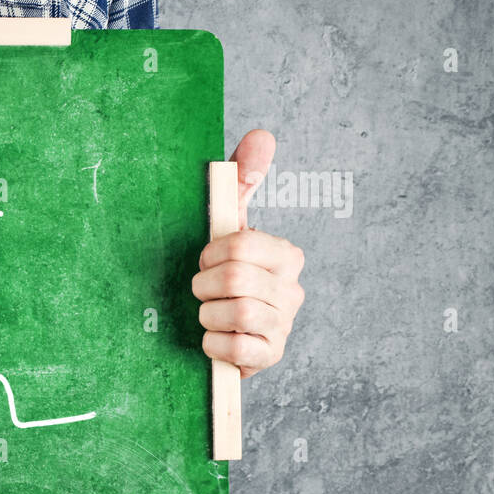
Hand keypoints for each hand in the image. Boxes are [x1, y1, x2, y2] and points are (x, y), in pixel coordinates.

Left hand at [191, 129, 304, 378]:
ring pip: (236, 313)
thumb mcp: (225, 226)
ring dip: (206, 314)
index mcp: (286, 256)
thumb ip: (241, 181)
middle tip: (200, 290)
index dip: (210, 254)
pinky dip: (213, 344)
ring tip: (206, 314)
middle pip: (236, 278)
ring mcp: (284, 327)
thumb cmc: (217, 273)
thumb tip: (261, 135)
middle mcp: (293, 291)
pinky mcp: (270, 358)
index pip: (243, 245)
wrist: (211, 329)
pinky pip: (235, 348)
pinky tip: (212, 339)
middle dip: (204, 285)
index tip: (203, 261)